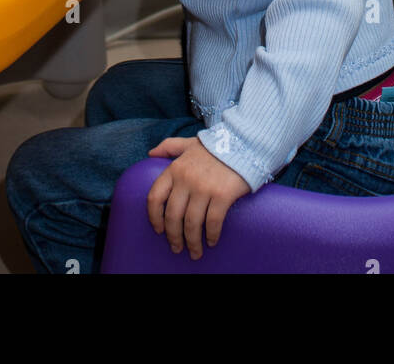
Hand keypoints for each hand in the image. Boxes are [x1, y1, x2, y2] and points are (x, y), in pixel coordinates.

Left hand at [146, 136, 249, 259]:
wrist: (243, 142)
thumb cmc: (215, 145)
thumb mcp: (189, 143)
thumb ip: (169, 146)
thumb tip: (150, 153)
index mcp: (175, 168)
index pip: (155, 197)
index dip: (154, 217)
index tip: (159, 230)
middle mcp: (186, 179)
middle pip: (173, 216)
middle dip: (174, 237)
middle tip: (177, 248)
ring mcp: (204, 188)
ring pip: (192, 223)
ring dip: (192, 242)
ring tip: (195, 252)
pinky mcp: (222, 195)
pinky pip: (213, 222)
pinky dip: (211, 235)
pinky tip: (211, 241)